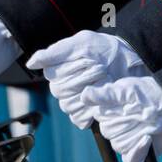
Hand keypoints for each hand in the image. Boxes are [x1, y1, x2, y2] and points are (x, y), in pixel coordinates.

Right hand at [27, 31, 145, 128]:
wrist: (130, 59)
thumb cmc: (105, 48)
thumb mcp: (82, 42)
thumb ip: (56, 52)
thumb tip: (31, 63)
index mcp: (58, 70)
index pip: (54, 77)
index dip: (73, 70)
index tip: (89, 59)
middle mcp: (63, 86)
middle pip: (61, 92)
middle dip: (84, 80)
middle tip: (101, 69)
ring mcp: (75, 101)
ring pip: (68, 106)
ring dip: (89, 94)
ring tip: (104, 82)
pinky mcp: (87, 113)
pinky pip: (79, 119)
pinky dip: (90, 111)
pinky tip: (101, 101)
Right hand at [80, 76, 161, 161]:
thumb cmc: (151, 93)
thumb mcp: (128, 89)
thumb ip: (106, 94)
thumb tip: (84, 95)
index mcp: (108, 112)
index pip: (101, 119)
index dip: (117, 112)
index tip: (131, 103)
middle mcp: (115, 127)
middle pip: (111, 133)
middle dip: (132, 121)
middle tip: (148, 112)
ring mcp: (127, 140)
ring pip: (121, 145)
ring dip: (141, 132)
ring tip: (155, 121)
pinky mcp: (140, 153)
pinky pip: (131, 160)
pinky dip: (138, 151)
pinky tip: (147, 140)